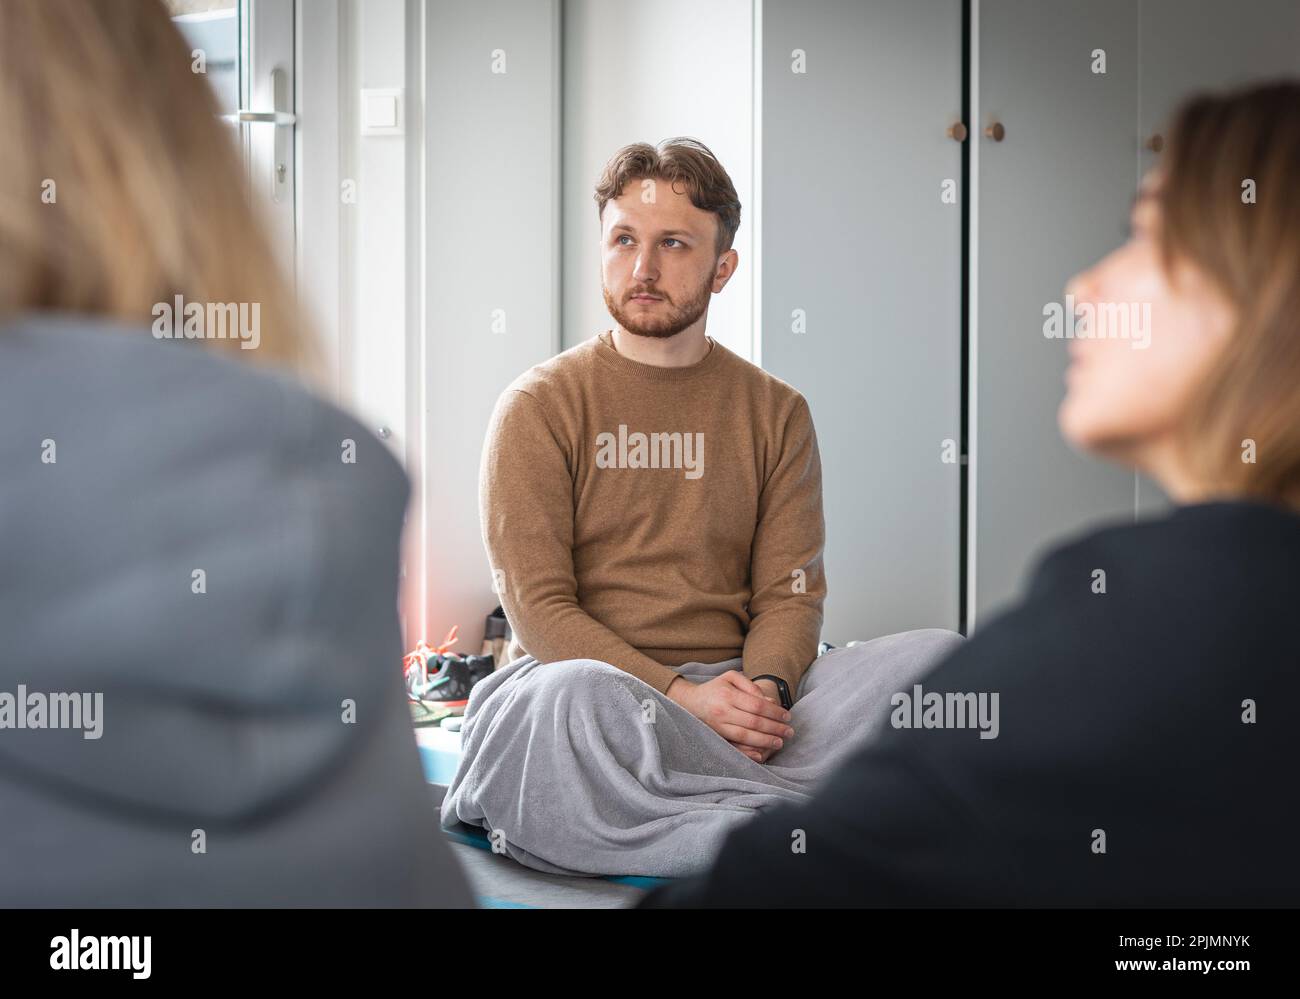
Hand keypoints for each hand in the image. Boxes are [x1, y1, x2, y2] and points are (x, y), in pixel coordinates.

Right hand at [667, 671, 792, 762]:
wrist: (689, 702)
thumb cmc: (715, 688)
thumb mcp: (730, 678)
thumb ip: (750, 685)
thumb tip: (769, 700)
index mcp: (727, 695)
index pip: (757, 705)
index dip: (774, 712)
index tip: (787, 716)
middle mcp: (722, 712)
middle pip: (754, 722)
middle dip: (775, 728)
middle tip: (790, 732)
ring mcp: (718, 727)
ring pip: (746, 736)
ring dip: (765, 741)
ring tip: (780, 742)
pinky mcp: (716, 737)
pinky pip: (734, 747)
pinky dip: (748, 752)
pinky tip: (761, 755)